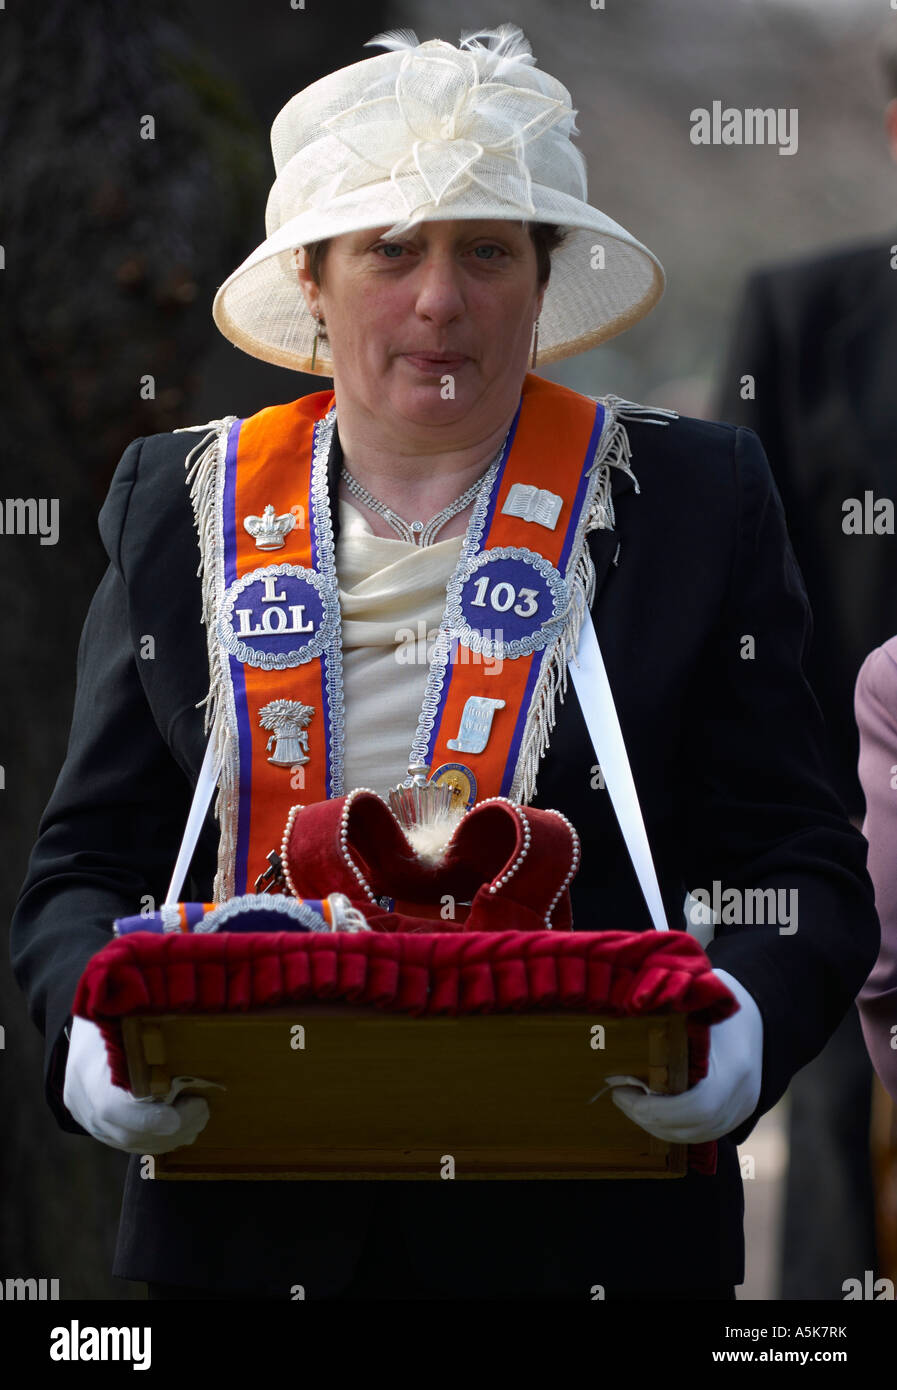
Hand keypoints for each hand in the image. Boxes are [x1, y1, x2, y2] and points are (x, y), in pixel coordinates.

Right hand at [63, 1015, 209, 1153]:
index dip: (151, 1119)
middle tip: (203, 1109)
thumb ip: (148, 1024)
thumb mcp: (123, 1014)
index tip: (188, 1111)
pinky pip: (129, 1142)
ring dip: (170, 1137)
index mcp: (87, 1070)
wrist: (84, 1025)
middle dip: (174, 1129)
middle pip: (129, 1133)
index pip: (113, 1109)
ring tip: (198, 1118)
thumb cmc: (110, 1015)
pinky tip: (182, 1126)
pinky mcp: (97, 1125)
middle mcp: (83, 1101)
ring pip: (132, 1143)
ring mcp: (88, 1117)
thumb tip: (187, 1015)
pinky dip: (158, 1138)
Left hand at [610, 969, 762, 1141]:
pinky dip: (672, 1127)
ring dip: (657, 1126)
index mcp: (736, 1067)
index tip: (624, 1092)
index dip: (658, 1108)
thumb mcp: (696, 1004)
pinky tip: (649, 1110)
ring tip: (629, 1103)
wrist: (758, 1015)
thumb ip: (668, 1014)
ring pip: (696, 1136)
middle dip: (649, 1118)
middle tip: (620, 1096)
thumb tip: (629, 1013)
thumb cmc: (720, 1003)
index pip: (698, 1106)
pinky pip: (702, 1133)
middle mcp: (743, 1095)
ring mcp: (743, 1109)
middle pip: (693, 1127)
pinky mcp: (737, 1115)